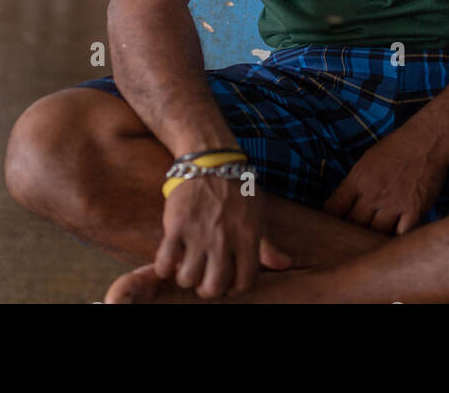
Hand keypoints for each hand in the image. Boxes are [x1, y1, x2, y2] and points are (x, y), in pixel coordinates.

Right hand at [154, 174, 291, 298]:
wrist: (211, 159)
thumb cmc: (237, 188)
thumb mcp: (258, 213)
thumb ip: (267, 244)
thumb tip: (284, 265)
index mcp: (248, 236)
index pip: (244, 281)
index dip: (234, 288)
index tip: (226, 284)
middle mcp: (224, 238)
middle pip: (213, 286)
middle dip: (207, 289)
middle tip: (203, 279)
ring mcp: (199, 232)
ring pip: (188, 278)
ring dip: (185, 278)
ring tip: (186, 267)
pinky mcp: (176, 224)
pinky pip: (165, 261)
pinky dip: (164, 268)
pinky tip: (169, 260)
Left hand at [322, 125, 448, 234]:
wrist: (426, 140)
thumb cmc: (396, 149)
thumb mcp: (366, 162)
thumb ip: (353, 185)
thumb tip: (338, 207)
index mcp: (358, 179)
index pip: (334, 208)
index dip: (330, 221)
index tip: (332, 228)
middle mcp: (374, 193)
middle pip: (353, 225)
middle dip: (350, 233)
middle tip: (351, 239)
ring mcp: (394, 203)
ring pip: (375, 233)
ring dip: (372, 238)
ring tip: (372, 241)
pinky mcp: (415, 210)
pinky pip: (400, 235)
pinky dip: (395, 238)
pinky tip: (393, 238)